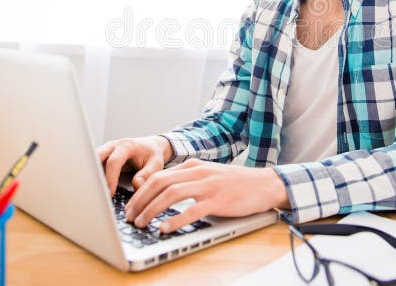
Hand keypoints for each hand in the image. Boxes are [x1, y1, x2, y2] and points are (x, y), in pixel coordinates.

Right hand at [96, 136, 173, 194]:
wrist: (150, 146)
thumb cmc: (152, 154)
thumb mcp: (156, 163)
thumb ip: (147, 174)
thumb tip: (136, 185)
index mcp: (126, 145)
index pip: (113, 161)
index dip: (110, 178)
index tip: (110, 193)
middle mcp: (113, 146)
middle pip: (96, 157)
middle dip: (94, 175)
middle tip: (96, 193)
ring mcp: (106, 150)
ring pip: (91, 161)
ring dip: (91, 175)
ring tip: (93, 192)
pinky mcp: (102, 157)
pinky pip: (93, 165)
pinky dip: (93, 176)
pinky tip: (94, 188)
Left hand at [124, 159, 288, 232]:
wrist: (265, 184)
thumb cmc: (236, 183)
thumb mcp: (208, 175)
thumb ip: (188, 180)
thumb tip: (162, 194)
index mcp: (193, 166)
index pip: (158, 175)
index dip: (140, 191)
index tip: (130, 206)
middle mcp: (198, 173)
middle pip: (159, 183)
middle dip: (140, 201)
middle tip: (130, 216)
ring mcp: (209, 186)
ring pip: (171, 194)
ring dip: (151, 209)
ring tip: (142, 223)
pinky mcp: (219, 201)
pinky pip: (192, 210)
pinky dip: (175, 220)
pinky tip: (165, 228)